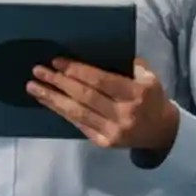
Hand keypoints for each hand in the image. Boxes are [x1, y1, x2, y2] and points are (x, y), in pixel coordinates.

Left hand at [27, 58, 178, 152]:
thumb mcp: (149, 78)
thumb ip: (129, 65)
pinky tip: (48, 102)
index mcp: (136, 94)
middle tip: (38, 71)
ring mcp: (113, 131)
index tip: (57, 61)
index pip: (101, 81)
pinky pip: (79, 125)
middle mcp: (124, 114)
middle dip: (58, 82)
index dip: (77, 71)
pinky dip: (62, 112)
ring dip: (52, 99)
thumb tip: (98, 52)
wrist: (162, 132)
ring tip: (33, 87)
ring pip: (77, 112)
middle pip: (84, 96)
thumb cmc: (152, 98)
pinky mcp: (105, 143)